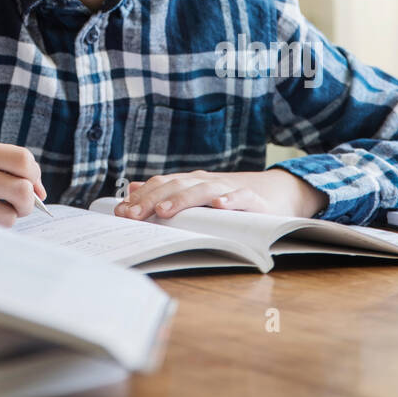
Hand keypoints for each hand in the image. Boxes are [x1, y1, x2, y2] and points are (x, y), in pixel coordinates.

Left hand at [113, 168, 326, 220]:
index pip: (160, 185)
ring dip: (183, 200)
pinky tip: (219, 206)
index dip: (140, 197)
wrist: (275, 191)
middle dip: (152, 200)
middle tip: (134, 214)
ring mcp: (229, 188)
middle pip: (175, 186)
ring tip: (165, 211)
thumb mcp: (195, 193)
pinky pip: (241, 198)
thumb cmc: (228, 196)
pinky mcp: (254, 200)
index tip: (121, 212)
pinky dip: (230, 200)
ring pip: (202, 190)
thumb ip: (164, 191)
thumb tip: (131, 188)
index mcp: (190, 182)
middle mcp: (206, 181)